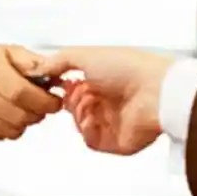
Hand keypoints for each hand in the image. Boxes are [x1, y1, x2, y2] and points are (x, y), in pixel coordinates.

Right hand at [0, 44, 61, 139]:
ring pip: (12, 130)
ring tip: (21, 109)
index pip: (22, 93)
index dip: (44, 101)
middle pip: (19, 115)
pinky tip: (5, 115)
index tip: (54, 101)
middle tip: (41, 106)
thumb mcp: (3, 52)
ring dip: (24, 123)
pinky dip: (9, 129)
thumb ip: (31, 62)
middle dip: (38, 114)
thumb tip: (56, 72)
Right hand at [34, 47, 173, 155]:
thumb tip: (40, 67)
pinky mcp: (117, 141)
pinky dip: (86, 130)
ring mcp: (113, 121)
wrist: (157, 91)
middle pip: (75, 108)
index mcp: (105, 78)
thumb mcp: (87, 54)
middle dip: (70, 100)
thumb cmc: (130, 68)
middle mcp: (109, 99)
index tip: (56, 83)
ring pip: (80, 125)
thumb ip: (60, 60)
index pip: (75, 88)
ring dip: (78, 114)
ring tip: (88, 102)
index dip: (64, 87)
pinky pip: (91, 141)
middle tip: (74, 91)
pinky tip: (91, 118)